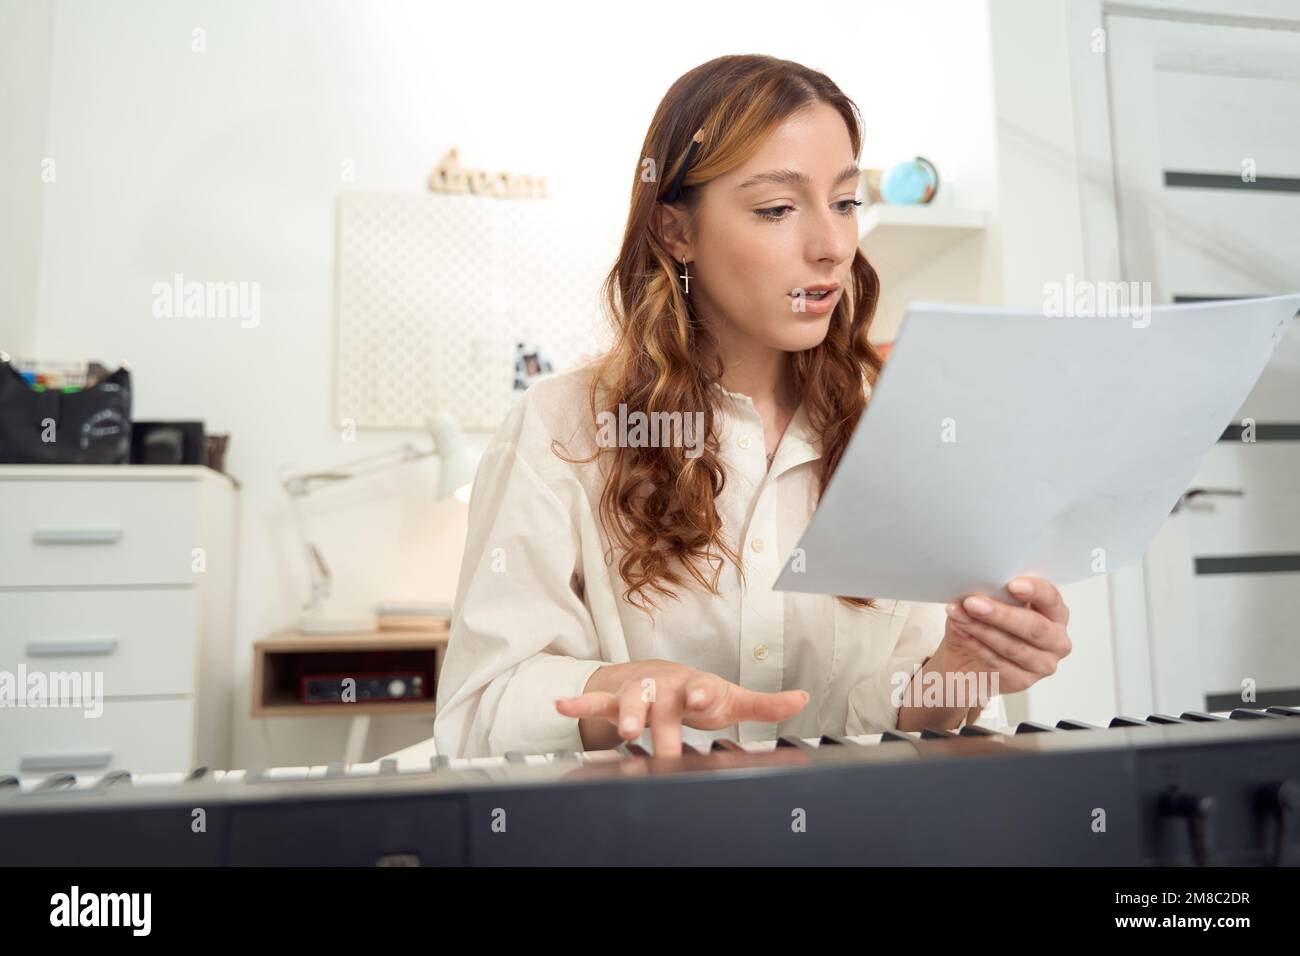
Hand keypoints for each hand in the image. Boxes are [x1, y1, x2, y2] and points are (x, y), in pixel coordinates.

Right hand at [555, 659, 809, 756]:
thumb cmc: (694, 692)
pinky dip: (579, 704)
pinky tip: (562, 706)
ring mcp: (638, 692)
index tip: (701, 695)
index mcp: (694, 687)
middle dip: (659, 721)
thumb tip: (803, 699)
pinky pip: (595, 702)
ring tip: (624, 729)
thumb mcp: (729, 699)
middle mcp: (665, 687)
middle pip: (662, 704)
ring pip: (629, 700)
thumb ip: (765, 705)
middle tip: (655, 739)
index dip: (700, 691)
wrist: (655, 676)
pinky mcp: (614, 701)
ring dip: (625, 712)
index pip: (699, 688)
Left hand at [938, 576, 1072, 695]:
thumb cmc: (984, 625)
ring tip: (959, 616)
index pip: (1052, 599)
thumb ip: (993, 594)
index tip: (1012, 585)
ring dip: (981, 629)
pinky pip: (997, 663)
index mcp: (1055, 613)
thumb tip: (981, 588)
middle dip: (1001, 614)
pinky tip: (961, 633)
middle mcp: (1055, 640)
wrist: (966, 660)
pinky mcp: (1022, 681)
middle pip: (1035, 627)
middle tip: (972, 603)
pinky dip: (975, 645)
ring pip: (1012, 647)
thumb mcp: (989, 603)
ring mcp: (1042, 664)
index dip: (1035, 591)